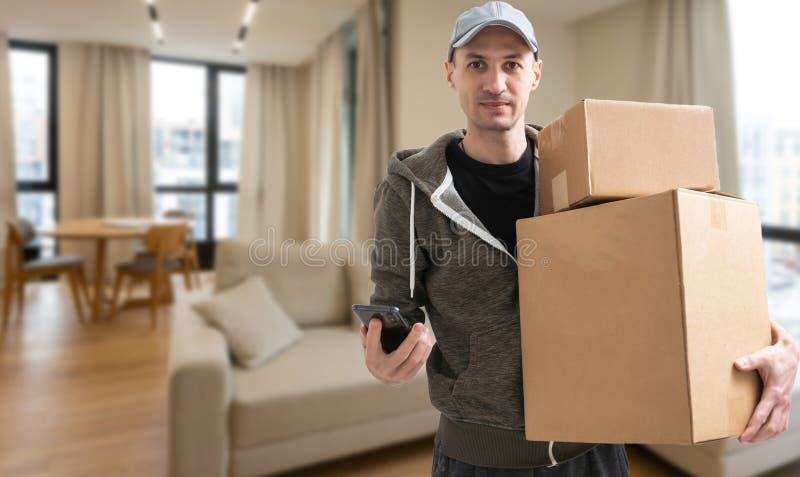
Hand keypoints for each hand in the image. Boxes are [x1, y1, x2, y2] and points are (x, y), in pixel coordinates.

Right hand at [360, 318, 432, 385]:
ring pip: (415, 358)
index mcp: (372, 360)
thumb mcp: (368, 346)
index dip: (374, 332)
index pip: (372, 344)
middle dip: (412, 339)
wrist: (383, 377)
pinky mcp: (409, 376)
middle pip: (401, 354)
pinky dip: (426, 349)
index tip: (377, 319)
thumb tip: (364, 324)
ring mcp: (399, 375)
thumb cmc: (376, 357)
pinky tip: (427, 338)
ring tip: (424, 329)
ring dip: (422, 343)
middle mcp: (385, 370)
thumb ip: (367, 335)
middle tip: (419, 325)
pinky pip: (421, 362)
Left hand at [735, 320, 799, 443]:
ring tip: (751, 439)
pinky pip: (783, 423)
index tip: (741, 436)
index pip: (762, 415)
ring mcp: (785, 403)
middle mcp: (782, 401)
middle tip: (742, 440)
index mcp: (774, 392)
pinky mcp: (786, 404)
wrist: (790, 355)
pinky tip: (765, 433)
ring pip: (778, 427)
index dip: (752, 428)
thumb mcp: (762, 356)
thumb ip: (749, 360)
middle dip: (757, 436)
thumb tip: (737, 364)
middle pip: (771, 426)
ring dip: (765, 436)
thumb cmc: (774, 356)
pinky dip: (774, 431)